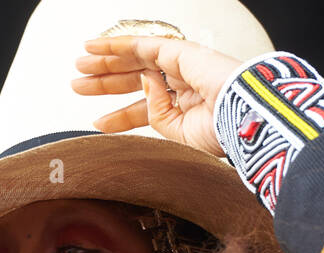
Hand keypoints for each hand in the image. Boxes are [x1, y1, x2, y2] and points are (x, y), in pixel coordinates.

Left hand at [72, 36, 241, 156]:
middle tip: (79, 87)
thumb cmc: (223, 132)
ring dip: (106, 63)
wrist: (244, 119)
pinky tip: (95, 47)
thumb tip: (142, 90)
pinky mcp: (179, 52)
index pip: (145, 110)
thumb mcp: (178, 136)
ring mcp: (181, 67)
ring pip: (135, 62)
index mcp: (186, 109)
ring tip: (80, 66)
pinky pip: (141, 45)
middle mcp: (182, 85)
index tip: (98, 123)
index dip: (120, 116)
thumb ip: (157, 116)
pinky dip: (116, 45)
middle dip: (106, 84)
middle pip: (135, 83)